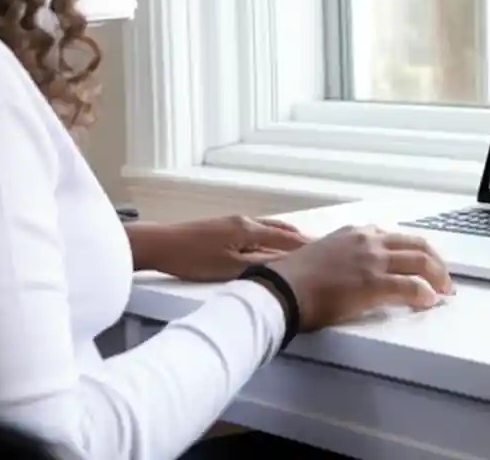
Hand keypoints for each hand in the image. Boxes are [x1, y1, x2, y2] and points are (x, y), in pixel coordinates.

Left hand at [127, 216, 308, 281]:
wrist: (161, 244)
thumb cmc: (193, 259)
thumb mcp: (230, 268)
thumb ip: (262, 265)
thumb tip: (290, 264)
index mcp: (250, 230)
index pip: (288, 238)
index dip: (308, 245)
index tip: (329, 250)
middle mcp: (246, 221)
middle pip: (282, 229)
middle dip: (303, 239)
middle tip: (324, 247)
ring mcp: (234, 222)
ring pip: (270, 228)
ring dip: (288, 236)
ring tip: (305, 244)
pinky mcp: (224, 227)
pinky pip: (258, 230)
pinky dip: (274, 236)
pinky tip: (272, 242)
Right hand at [264, 225, 453, 331]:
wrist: (280, 289)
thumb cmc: (293, 279)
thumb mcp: (322, 254)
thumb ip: (344, 256)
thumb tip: (354, 272)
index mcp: (355, 233)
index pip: (395, 237)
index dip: (414, 251)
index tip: (421, 264)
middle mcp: (368, 240)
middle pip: (416, 245)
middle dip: (435, 262)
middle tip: (443, 279)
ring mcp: (372, 260)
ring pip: (420, 261)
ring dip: (437, 276)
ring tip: (444, 291)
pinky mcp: (373, 283)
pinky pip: (411, 286)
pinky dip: (424, 293)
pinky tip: (428, 302)